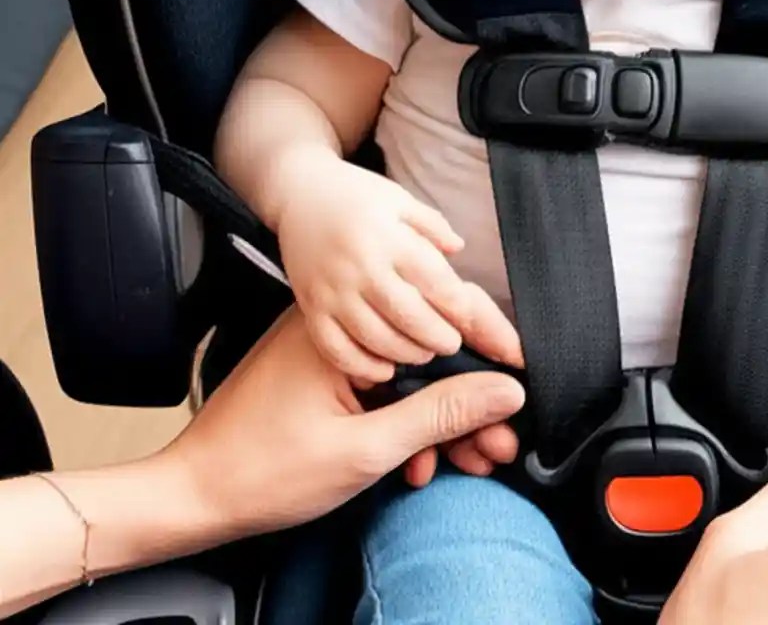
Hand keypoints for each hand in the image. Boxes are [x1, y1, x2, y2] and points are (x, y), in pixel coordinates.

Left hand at [158, 306, 525, 537]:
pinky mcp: (327, 380)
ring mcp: (332, 356)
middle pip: (429, 355)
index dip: (491, 354)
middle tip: (499, 443)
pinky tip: (420, 462)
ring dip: (442, 423)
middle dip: (470, 405)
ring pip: (410, 379)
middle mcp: (340, 331)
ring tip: (472, 459)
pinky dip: (407, 426)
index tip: (522, 384)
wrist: (194, 496)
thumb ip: (440, 414)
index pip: (439, 322)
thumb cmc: (262, 470)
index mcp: (345, 330)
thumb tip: (503, 392)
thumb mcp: (366, 447)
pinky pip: (384, 392)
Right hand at [274, 155, 522, 382]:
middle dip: (438, 337)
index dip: (457, 307)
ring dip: (406, 353)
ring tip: (422, 353)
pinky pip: (335, 348)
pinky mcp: (310, 306)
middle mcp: (360, 266)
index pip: (433, 280)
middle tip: (450, 343)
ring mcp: (332, 290)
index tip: (468, 319)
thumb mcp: (401, 200)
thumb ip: (433, 226)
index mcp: (388, 237)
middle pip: (408, 316)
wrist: (299, 193)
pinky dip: (362, 366)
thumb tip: (459, 250)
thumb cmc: (358, 197)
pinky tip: (383, 369)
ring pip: (375, 338)